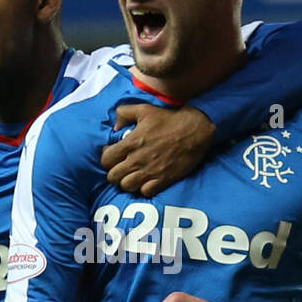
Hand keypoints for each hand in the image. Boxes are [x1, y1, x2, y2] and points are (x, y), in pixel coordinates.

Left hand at [100, 103, 215, 196]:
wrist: (195, 130)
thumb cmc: (169, 119)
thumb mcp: (144, 109)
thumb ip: (124, 114)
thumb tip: (115, 127)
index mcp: (131, 143)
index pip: (106, 159)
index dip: (107, 158)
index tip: (113, 155)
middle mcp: (138, 160)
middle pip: (113, 177)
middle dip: (114, 173)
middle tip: (121, 167)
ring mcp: (150, 171)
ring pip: (126, 187)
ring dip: (127, 182)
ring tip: (132, 175)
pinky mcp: (163, 179)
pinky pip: (145, 192)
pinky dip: (143, 188)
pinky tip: (146, 181)